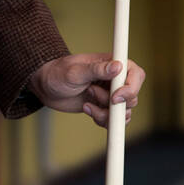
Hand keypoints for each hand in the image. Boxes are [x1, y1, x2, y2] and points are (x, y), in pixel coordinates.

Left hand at [27, 53, 144, 126]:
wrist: (47, 87)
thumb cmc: (58, 73)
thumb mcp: (75, 71)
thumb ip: (97, 70)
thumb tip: (118, 67)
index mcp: (114, 64)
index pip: (137, 75)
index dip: (131, 88)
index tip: (115, 97)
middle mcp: (116, 80)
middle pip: (133, 97)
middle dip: (113, 103)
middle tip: (92, 93)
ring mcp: (111, 94)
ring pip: (124, 111)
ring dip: (105, 113)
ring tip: (87, 103)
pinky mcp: (105, 108)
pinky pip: (114, 120)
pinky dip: (102, 120)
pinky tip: (87, 109)